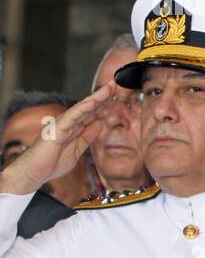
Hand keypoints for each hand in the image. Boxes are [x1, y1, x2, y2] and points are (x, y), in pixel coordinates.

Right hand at [0, 83, 116, 195]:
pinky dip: (83, 109)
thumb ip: (88, 136)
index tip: (118, 96)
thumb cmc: (52, 163)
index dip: (104, 104)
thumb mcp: (78, 149)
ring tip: (109, 88)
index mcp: (74, 128)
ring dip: (96, 98)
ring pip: (82, 108)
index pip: (91, 113)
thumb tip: (100, 124)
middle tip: (115, 84)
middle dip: (103, 96)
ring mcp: (62, 124)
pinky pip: (72, 117)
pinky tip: (93, 102)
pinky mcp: (56, 129)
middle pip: (89, 107)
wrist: (34, 173)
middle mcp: (68, 123)